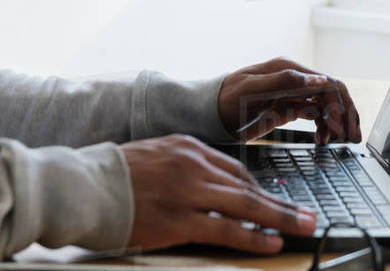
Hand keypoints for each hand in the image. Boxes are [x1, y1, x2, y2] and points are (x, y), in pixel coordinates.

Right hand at [121, 134, 315, 252]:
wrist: (81, 185)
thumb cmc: (110, 175)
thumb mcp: (153, 155)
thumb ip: (182, 166)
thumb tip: (208, 185)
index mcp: (187, 146)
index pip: (234, 169)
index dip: (259, 190)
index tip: (275, 202)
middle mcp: (193, 165)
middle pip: (248, 186)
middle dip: (282, 204)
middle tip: (308, 215)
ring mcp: (188, 192)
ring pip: (246, 206)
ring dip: (280, 219)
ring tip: (303, 228)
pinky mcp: (179, 220)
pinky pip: (225, 229)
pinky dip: (252, 237)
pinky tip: (271, 243)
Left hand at [218, 57, 361, 143]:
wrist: (207, 111)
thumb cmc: (225, 99)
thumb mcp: (250, 90)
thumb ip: (284, 81)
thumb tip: (318, 81)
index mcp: (289, 70)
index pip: (328, 84)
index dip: (340, 106)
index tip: (341, 130)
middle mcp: (294, 78)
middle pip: (333, 93)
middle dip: (346, 115)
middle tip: (352, 139)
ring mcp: (293, 93)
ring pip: (327, 104)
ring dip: (338, 122)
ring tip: (340, 143)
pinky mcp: (288, 107)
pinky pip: (315, 114)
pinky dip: (324, 127)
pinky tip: (322, 141)